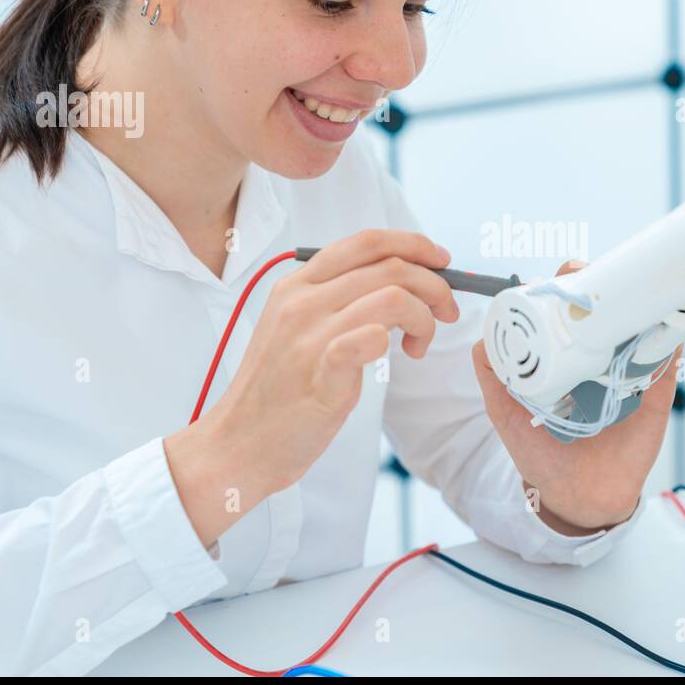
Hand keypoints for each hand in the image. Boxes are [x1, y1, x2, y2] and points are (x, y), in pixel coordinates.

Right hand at [166, 229, 458, 546]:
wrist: (239, 442)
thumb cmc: (279, 390)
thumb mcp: (297, 327)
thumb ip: (337, 300)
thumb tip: (398, 283)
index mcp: (298, 285)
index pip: (366, 242)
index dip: (413, 244)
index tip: (442, 261)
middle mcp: (302, 302)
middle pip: (389, 267)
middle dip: (435, 285)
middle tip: (444, 312)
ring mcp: (309, 336)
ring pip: (393, 298)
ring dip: (423, 318)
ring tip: (418, 345)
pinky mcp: (319, 374)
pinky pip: (369, 339)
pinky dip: (393, 343)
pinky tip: (396, 358)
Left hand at [471, 260, 679, 533]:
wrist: (578, 498)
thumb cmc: (542, 454)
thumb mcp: (507, 414)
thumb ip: (493, 378)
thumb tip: (481, 342)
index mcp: (566, 357)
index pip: (569, 310)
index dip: (567, 286)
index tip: (564, 274)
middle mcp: (599, 358)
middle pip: (605, 309)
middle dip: (599, 282)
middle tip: (588, 274)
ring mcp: (630, 372)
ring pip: (639, 324)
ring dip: (637, 299)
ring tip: (627, 286)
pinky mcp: (656, 392)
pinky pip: (667, 358)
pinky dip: (671, 335)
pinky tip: (666, 317)